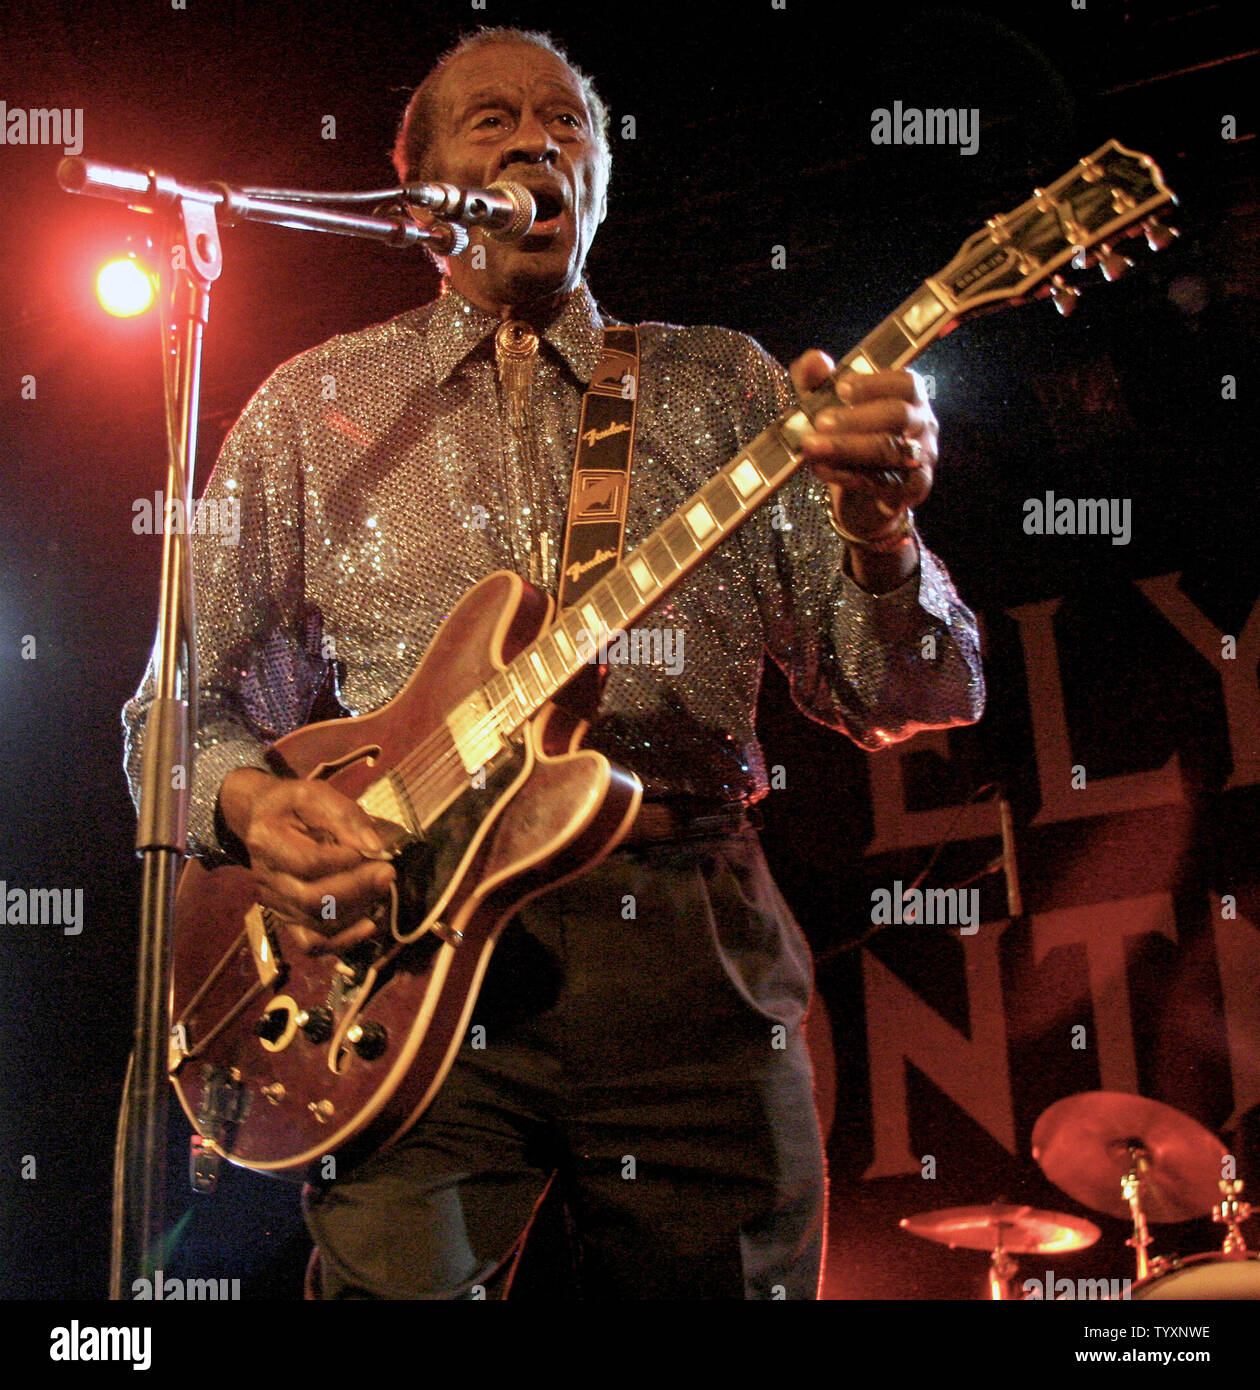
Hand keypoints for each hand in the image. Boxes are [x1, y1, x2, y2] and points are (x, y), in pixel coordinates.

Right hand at [219, 769, 395, 954]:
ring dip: (356, 910)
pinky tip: (368, 926)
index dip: (344, 861)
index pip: (308, 863)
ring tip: (380, 888)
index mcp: (266, 840)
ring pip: (315, 925)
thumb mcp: (316, 794)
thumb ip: (345, 816)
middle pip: (311, 899)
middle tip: (387, 872)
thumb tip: (374, 847)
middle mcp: (265, 878)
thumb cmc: (294, 805)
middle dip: (357, 888)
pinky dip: (342, 942)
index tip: (370, 849)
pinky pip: (311, 944)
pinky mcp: (287, 919)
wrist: (265, 819)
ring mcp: (275, 903)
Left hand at [789, 352, 936, 542]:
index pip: (906, 382)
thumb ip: (818, 381)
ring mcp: (922, 457)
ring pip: (891, 451)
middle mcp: (922, 424)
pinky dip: (849, 476)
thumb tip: (816, 360)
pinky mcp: (914, 488)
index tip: (841, 388)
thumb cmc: (850, 438)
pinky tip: (822, 470)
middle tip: (820, 422)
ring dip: (847, 448)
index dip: (875, 383)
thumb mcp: (827, 405)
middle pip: (899, 415)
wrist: (863, 496)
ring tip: (811, 447)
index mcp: (909, 396)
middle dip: (856, 418)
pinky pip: (884, 482)